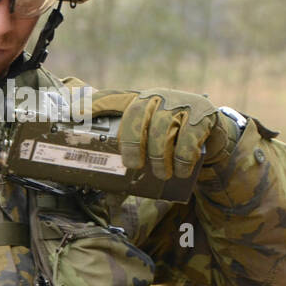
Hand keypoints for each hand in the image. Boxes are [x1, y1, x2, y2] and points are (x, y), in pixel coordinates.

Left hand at [92, 88, 231, 179]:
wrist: (213, 131)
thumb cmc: (172, 137)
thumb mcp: (150, 135)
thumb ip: (131, 150)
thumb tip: (105, 188)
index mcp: (139, 100)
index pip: (111, 98)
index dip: (91, 104)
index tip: (72, 115)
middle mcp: (157, 96)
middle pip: (135, 115)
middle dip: (131, 144)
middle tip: (133, 166)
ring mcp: (180, 103)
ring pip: (161, 129)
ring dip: (159, 157)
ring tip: (161, 173)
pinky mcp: (202, 114)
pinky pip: (187, 137)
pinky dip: (182, 158)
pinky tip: (180, 170)